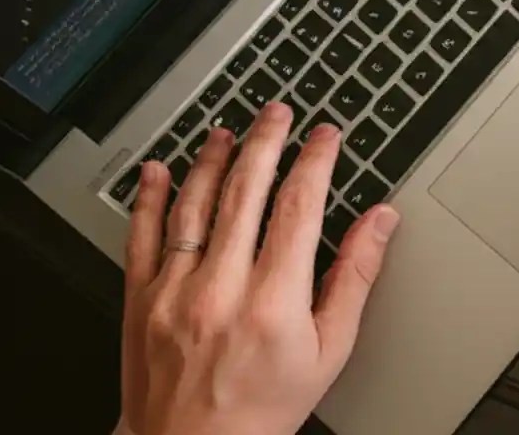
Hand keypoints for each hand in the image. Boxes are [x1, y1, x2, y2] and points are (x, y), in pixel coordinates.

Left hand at [118, 103, 400, 434]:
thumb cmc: (263, 406)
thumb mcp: (330, 350)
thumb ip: (355, 279)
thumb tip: (379, 225)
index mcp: (274, 302)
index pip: (298, 207)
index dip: (315, 161)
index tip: (326, 137)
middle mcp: (222, 289)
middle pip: (246, 191)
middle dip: (267, 141)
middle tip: (279, 113)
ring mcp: (175, 292)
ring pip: (194, 205)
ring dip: (213, 159)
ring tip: (229, 131)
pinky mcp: (139, 301)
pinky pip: (141, 236)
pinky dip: (148, 197)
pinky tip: (159, 170)